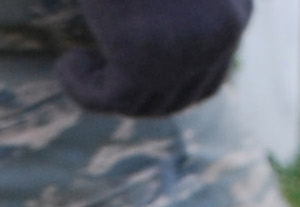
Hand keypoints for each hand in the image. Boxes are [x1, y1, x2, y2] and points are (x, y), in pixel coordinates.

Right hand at [59, 0, 252, 115]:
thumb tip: (144, 44)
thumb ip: (173, 16)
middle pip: (179, 99)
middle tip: (95, 70)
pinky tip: (64, 63)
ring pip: (142, 102)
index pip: (208, 77)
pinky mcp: (145, 60)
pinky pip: (107, 98)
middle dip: (134, 94)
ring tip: (75, 60)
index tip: (122, 67)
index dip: (164, 85)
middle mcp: (221, 36)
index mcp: (236, 12)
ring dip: (103, 90)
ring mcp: (186, 51)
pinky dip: (79, 86)